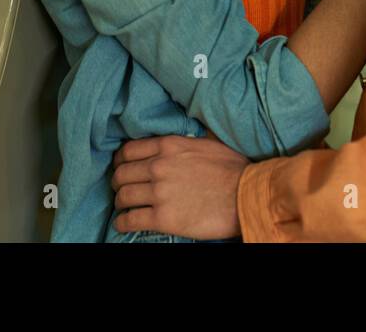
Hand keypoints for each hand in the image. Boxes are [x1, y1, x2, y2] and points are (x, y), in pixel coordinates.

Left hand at [110, 135, 248, 238]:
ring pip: (123, 196)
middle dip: (118, 182)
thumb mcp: (207, 143)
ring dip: (120, 203)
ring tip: (124, 207)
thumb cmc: (233, 170)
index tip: (122, 168)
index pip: (128, 151)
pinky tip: (123, 224)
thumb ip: (185, 142)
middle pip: (121, 174)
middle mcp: (159, 166)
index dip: (121, 161)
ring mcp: (159, 192)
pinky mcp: (163, 218)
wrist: (246, 195)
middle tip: (122, 189)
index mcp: (169, 146)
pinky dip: (123, 223)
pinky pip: (131, 220)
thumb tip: (179, 142)